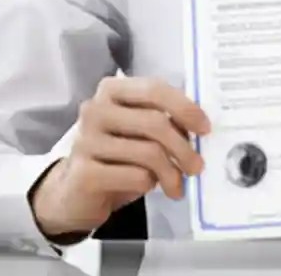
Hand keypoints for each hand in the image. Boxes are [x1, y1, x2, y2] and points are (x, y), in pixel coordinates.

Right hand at [29, 77, 210, 242]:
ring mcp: (86, 141)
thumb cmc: (115, 155)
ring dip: (171, 173)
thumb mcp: (138, 131)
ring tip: (177, 185)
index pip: (154, 89)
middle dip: (184, 148)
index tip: (204, 128)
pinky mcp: (85, 172)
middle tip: (197, 167)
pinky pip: (135, 177)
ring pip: (149, 153)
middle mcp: (95, 110)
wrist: (75, 191)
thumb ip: (163, 120)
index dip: (185, 108)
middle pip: (155, 123)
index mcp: (111, 90)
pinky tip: (146, 187)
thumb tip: (199, 128)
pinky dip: (149, 184)